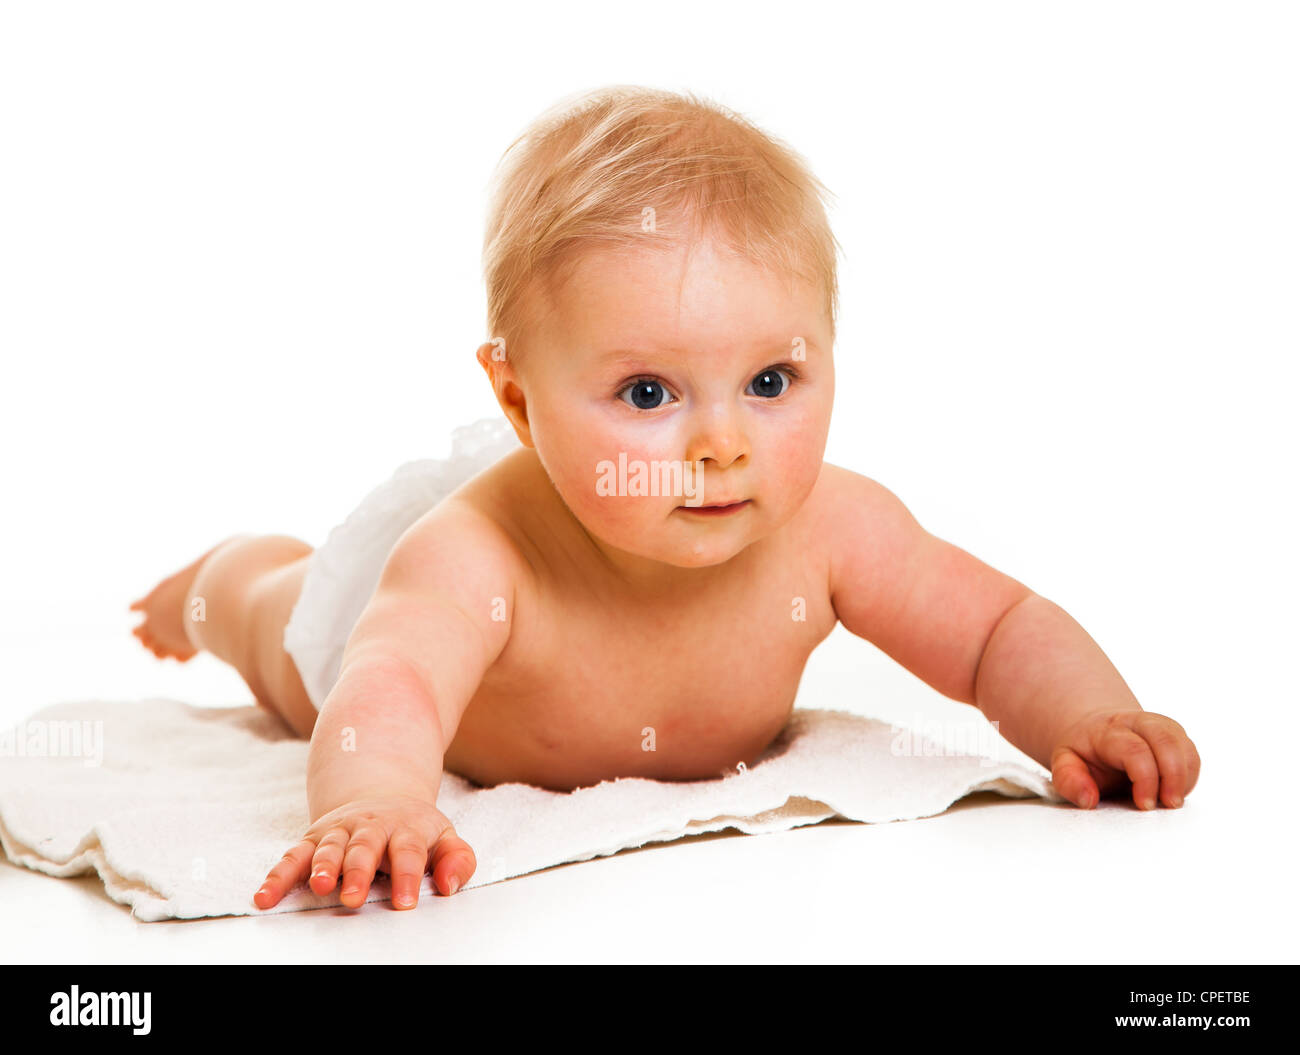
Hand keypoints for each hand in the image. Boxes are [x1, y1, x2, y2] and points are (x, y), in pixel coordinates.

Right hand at [253, 794, 475, 910]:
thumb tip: (449, 885)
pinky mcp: (313, 839)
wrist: (382, 796)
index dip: (406, 875)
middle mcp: (370, 827)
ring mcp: (339, 831)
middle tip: (355, 898)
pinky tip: (266, 896)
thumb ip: (457, 859)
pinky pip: (293, 856)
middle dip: (358, 872)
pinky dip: (278, 875)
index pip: (407, 851)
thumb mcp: (445, 837)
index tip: (404, 903)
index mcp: (405, 827)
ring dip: (321, 866)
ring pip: (328, 847)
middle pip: (364, 847)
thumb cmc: (416, 830)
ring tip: (319, 886)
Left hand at [1050, 710, 1200, 810]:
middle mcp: (1137, 722)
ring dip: (1184, 777)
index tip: (1144, 805)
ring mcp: (1159, 727)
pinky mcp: (1175, 737)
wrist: (1095, 732)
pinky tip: (1174, 791)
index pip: (1134, 750)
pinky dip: (1189, 776)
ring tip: (1172, 801)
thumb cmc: (1083, 753)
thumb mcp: (1064, 764)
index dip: (1145, 779)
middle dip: (1173, 776)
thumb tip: (1089, 799)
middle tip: (1169, 804)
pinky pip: (1191, 755)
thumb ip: (1069, 781)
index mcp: (1108, 731)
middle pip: (1165, 740)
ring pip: (1183, 745)